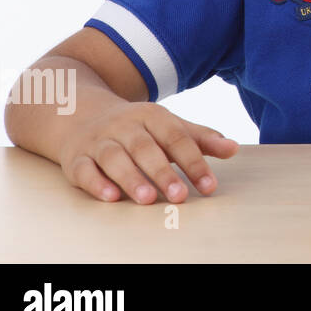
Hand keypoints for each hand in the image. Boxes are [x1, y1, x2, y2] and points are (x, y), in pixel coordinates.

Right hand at [58, 101, 238, 203]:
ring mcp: (99, 141)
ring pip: (114, 158)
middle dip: (164, 172)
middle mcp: (125, 126)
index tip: (210, 186)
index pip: (177, 137)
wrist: (80, 113)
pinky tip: (110, 197)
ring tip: (147, 198)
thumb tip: (233, 148)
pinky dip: (96, 183)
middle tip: (180, 196)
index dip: (195, 162)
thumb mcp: (168, 126)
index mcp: (152, 116)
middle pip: (146, 148)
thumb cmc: (136, 127)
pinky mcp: (77, 157)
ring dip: (131, 178)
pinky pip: (84, 169)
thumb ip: (200, 139)